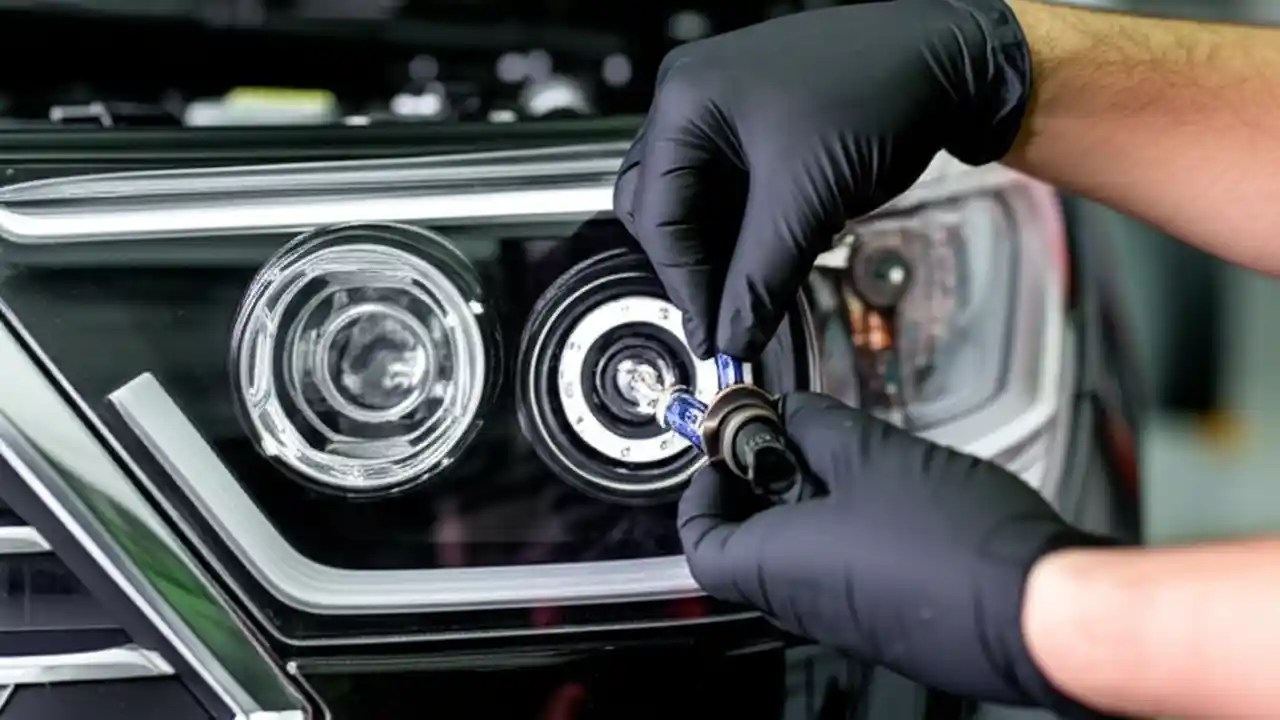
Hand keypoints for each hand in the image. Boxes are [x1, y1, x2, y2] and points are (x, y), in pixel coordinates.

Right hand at [614, 0, 1030, 358]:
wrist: (948, 61)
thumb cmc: (875, 94)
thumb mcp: (807, 200)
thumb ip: (761, 278)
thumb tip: (735, 335)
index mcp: (685, 103)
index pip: (658, 216)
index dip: (685, 285)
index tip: (713, 334)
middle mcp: (692, 102)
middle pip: (662, 209)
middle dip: (695, 266)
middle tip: (728, 315)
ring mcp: (723, 112)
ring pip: (698, 207)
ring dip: (726, 252)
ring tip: (761, 288)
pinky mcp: (756, 127)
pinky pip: (732, 193)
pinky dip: (750, 230)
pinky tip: (779, 253)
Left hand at [678, 393, 1114, 711]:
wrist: (1039, 611)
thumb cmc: (957, 544)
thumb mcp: (872, 455)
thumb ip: (818, 426)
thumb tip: (789, 412)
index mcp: (778, 569)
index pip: (699, 541)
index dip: (702, 489)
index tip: (723, 449)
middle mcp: (803, 606)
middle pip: (749, 544)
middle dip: (761, 482)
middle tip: (787, 437)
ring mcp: (847, 621)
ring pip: (801, 555)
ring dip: (810, 500)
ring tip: (847, 455)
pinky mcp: (889, 623)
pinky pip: (846, 571)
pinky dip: (848, 527)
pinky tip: (889, 492)